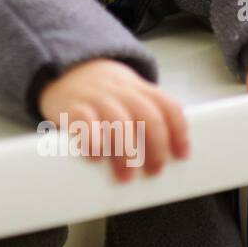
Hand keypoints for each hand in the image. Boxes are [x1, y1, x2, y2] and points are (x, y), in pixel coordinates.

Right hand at [37, 58, 189, 181]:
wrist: (66, 70)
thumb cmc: (103, 95)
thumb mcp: (128, 94)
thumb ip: (147, 115)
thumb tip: (168, 155)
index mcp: (139, 89)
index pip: (168, 106)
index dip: (178, 132)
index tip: (182, 156)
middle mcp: (121, 92)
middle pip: (148, 117)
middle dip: (156, 148)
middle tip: (154, 171)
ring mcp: (97, 97)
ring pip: (120, 123)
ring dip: (126, 153)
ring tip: (125, 175)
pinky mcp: (73, 106)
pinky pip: (86, 122)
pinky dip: (93, 142)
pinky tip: (96, 157)